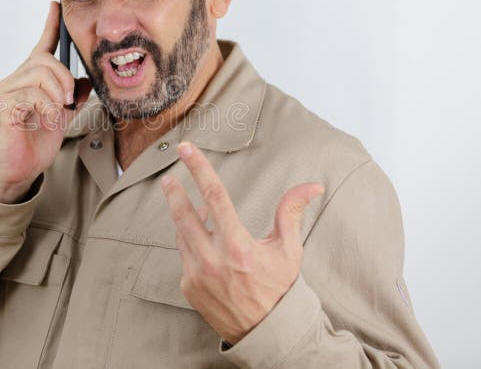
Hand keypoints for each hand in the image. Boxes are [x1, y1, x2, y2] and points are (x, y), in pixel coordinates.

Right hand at [0, 1, 91, 203]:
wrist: (16, 172)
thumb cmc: (33, 144)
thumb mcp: (61, 117)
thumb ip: (72, 98)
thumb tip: (85, 81)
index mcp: (29, 81)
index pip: (41, 47)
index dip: (50, 26)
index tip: (55, 6)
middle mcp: (14, 81)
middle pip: (44, 60)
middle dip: (64, 78)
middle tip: (69, 100)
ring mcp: (6, 93)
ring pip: (39, 75)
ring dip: (57, 94)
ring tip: (59, 113)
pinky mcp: (3, 107)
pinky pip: (31, 95)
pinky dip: (47, 108)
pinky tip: (48, 120)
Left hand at [160, 141, 322, 344]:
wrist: (266, 331)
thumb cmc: (279, 287)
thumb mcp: (288, 249)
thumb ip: (291, 212)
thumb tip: (312, 186)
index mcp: (238, 246)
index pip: (214, 196)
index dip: (199, 168)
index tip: (186, 149)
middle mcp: (213, 260)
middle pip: (184, 214)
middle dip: (174, 193)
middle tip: (169, 179)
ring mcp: (197, 274)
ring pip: (182, 235)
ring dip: (184, 219)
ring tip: (189, 207)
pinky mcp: (188, 287)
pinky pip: (184, 256)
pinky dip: (191, 244)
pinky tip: (202, 243)